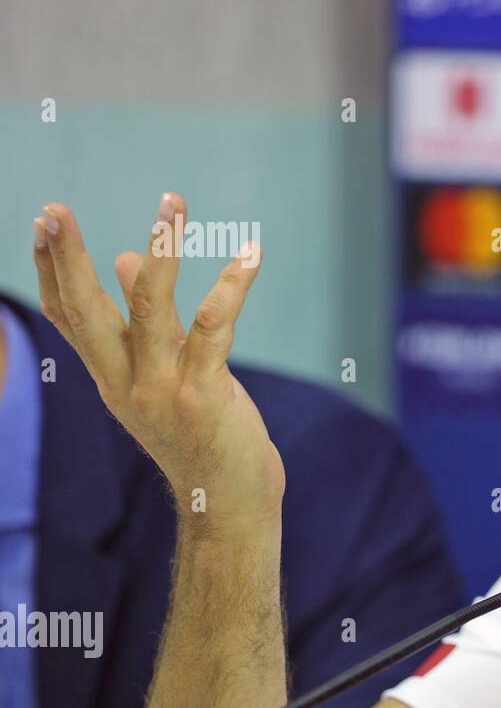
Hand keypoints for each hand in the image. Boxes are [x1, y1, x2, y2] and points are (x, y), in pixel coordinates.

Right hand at [32, 193, 284, 528]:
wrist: (227, 507)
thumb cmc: (203, 440)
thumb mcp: (167, 378)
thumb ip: (149, 326)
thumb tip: (130, 259)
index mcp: (112, 378)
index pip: (70, 318)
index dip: (53, 270)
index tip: (44, 223)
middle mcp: (126, 383)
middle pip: (87, 311)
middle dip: (67, 258)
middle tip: (53, 208)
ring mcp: (160, 390)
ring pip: (151, 306)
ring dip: (163, 247)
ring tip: (171, 201)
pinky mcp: (202, 394)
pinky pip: (213, 327)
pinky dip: (231, 286)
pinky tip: (250, 254)